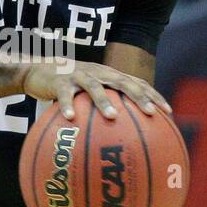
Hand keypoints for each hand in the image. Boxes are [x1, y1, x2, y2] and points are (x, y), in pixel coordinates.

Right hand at [22, 61, 170, 119]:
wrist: (38, 70)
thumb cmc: (70, 87)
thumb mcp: (90, 93)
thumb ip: (107, 106)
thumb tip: (127, 136)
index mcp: (108, 75)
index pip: (136, 82)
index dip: (153, 94)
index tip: (168, 111)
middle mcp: (97, 72)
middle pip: (122, 81)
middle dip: (138, 96)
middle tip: (150, 112)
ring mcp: (78, 75)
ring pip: (94, 86)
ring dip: (104, 101)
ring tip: (112, 116)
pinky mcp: (59, 80)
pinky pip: (64, 94)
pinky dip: (67, 105)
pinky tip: (70, 118)